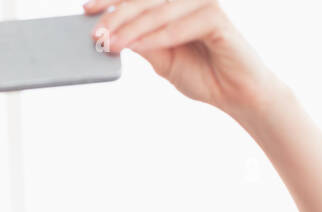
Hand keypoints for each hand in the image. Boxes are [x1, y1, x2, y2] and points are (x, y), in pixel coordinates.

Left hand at [83, 0, 280, 119]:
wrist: (236, 93)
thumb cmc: (202, 73)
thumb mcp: (161, 58)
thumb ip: (140, 42)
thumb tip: (109, 32)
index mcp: (174, 3)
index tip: (85, 9)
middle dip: (116, 14)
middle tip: (94, 31)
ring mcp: (203, 4)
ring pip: (158, 10)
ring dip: (131, 27)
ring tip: (109, 43)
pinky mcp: (216, 17)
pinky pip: (178, 25)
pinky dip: (156, 36)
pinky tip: (135, 46)